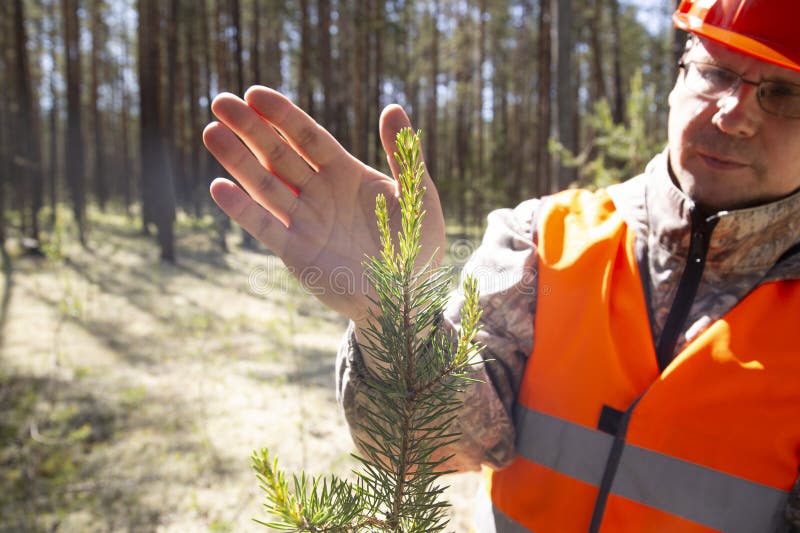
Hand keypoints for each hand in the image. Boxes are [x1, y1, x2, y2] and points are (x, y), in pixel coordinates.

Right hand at [203, 87, 444, 326]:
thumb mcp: (417, 194)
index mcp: (346, 174)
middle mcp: (320, 194)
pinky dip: (243, 210)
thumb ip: (404, 154)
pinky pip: (266, 227)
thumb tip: (392, 107)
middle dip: (250, 129)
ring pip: (265, 185)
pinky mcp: (297, 253)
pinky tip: (219, 188)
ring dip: (238, 161)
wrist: (409, 298)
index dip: (283, 116)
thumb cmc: (417, 246)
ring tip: (211, 133)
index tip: (255, 94)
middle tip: (220, 102)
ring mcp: (305, 222)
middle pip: (279, 154)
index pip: (308, 137)